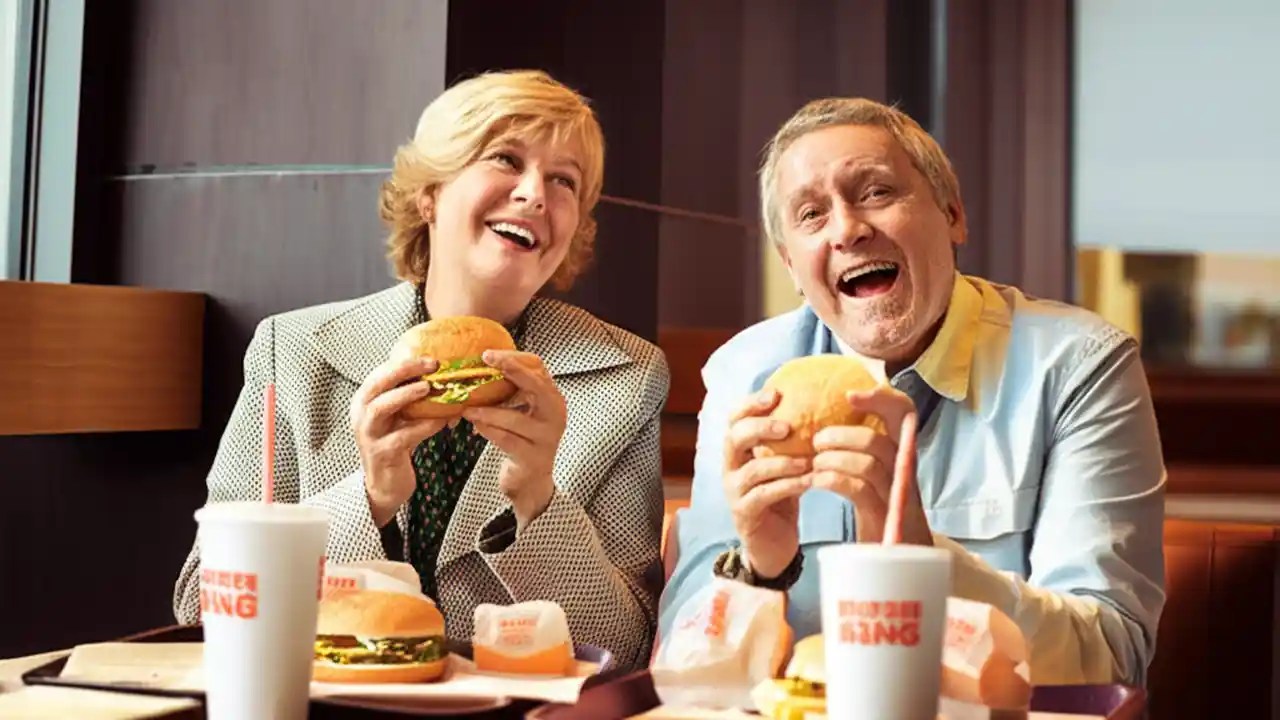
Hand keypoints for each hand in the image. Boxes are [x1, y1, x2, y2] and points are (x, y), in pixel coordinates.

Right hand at [351, 357, 449, 526]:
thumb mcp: (400, 416)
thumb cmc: (396, 444)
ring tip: (428, 387)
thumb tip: (443, 373)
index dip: (402, 362)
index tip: (430, 356)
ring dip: (405, 395)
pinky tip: (442, 421)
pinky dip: (424, 426)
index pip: (380, 374)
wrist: (385, 484)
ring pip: (381, 408)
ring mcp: (369, 435)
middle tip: (431, 364)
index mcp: (365, 401)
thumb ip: (411, 397)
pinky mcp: (382, 453)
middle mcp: (361, 415)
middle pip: (376, 385)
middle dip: (402, 370)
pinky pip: (403, 436)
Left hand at [462, 350, 565, 527]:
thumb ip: (511, 390)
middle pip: (535, 384)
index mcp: (552, 397)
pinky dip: (488, 430)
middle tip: (484, 361)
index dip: (515, 357)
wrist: (530, 480)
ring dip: (487, 410)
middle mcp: (555, 414)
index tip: (488, 353)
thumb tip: (481, 363)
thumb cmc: (521, 439)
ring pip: (514, 417)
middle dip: (509, 369)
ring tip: (467, 406)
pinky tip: (474, 425)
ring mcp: (546, 437)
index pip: (538, 367)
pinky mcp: (533, 457)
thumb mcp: (521, 410)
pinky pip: (507, 440)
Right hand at [722, 389, 812, 579]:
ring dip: (783, 462)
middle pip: (734, 438)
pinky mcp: (744, 514)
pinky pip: (764, 495)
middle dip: (761, 428)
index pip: (734, 419)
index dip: (750, 404)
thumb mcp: (786, 466)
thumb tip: (821, 409)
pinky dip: (788, 486)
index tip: (776, 394)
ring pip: (753, 470)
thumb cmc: (782, 499)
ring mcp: (734, 492)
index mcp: (738, 451)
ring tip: (808, 460)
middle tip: (788, 427)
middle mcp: (730, 468)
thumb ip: (791, 443)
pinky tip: (809, 482)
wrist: (774, 545)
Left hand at [808, 386, 930, 544]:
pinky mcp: (883, 516)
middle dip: (842, 435)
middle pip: (879, 439)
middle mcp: (904, 469)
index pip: (905, 412)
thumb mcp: (876, 473)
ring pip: (869, 462)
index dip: (881, 397)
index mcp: (902, 452)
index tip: (849, 395)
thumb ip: (862, 447)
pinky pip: (858, 489)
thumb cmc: (880, 510)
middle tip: (816, 440)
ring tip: (814, 462)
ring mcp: (896, 494)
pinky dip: (833, 480)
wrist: (898, 557)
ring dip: (834, 458)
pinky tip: (816, 481)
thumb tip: (828, 419)